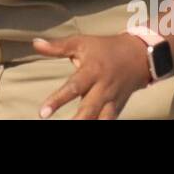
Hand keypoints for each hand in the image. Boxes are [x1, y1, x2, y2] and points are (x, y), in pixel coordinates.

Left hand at [32, 33, 152, 119]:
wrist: (139, 55)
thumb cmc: (104, 48)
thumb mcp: (81, 43)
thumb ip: (58, 47)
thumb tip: (35, 43)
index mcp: (92, 71)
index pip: (73, 88)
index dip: (57, 101)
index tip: (43, 113)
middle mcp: (103, 88)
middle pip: (88, 109)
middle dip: (75, 122)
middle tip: (60, 128)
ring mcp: (112, 99)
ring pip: (101, 119)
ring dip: (88, 125)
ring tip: (73, 131)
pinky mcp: (117, 107)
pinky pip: (109, 121)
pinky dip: (101, 126)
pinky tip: (89, 128)